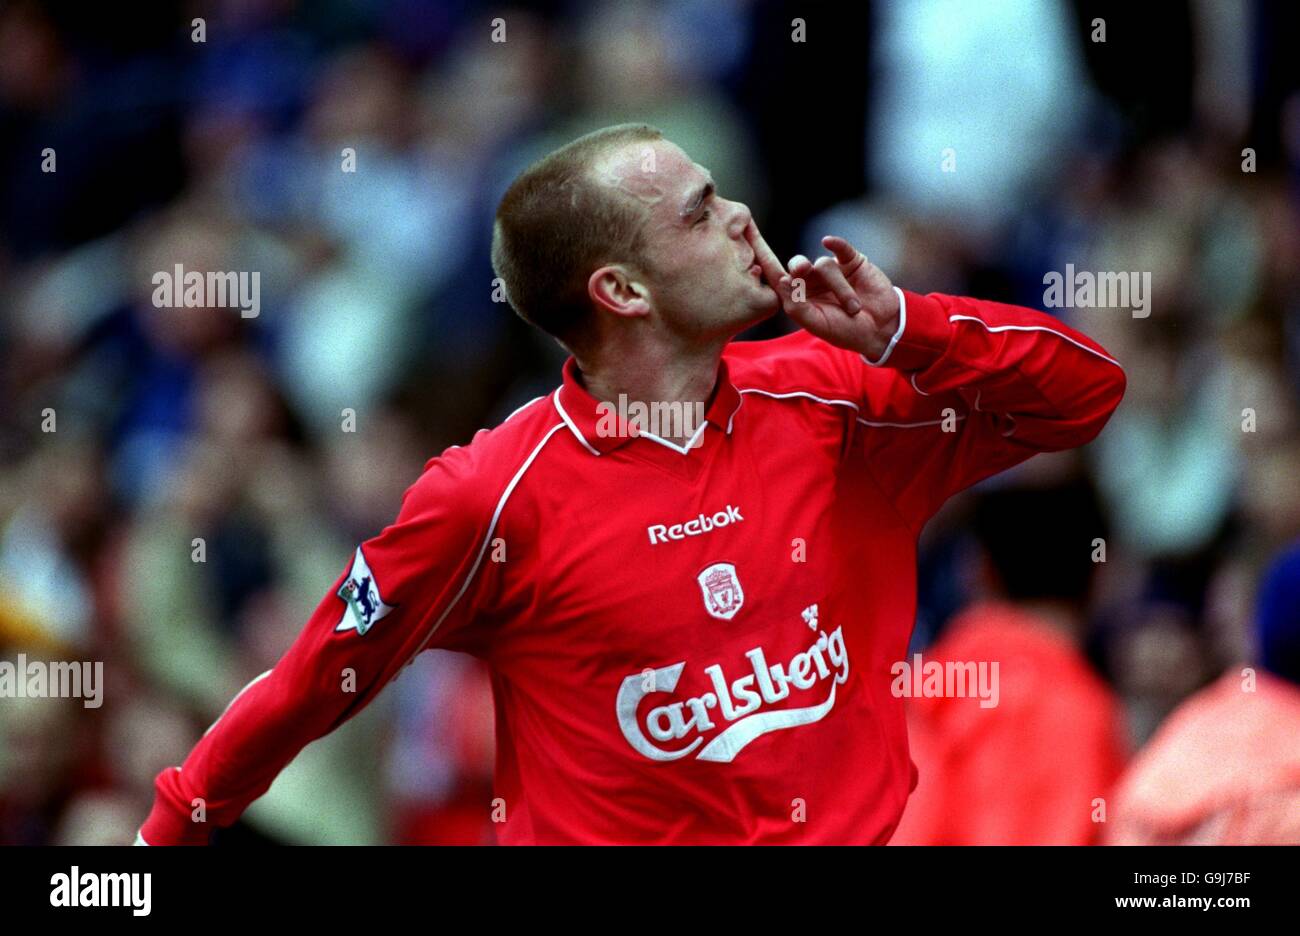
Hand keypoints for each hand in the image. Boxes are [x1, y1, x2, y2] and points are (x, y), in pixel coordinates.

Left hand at [763, 234, 899, 360]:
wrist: (882, 328)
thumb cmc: (846, 331)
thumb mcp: (819, 324)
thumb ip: (797, 306)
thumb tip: (781, 281)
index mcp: (799, 296)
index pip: (779, 279)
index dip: (766, 267)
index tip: (754, 256)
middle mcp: (812, 280)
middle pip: (797, 264)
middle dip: (798, 266)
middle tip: (802, 270)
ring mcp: (832, 270)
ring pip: (824, 265)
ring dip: (840, 288)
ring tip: (853, 308)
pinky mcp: (851, 261)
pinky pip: (840, 248)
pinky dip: (835, 243)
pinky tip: (828, 241)